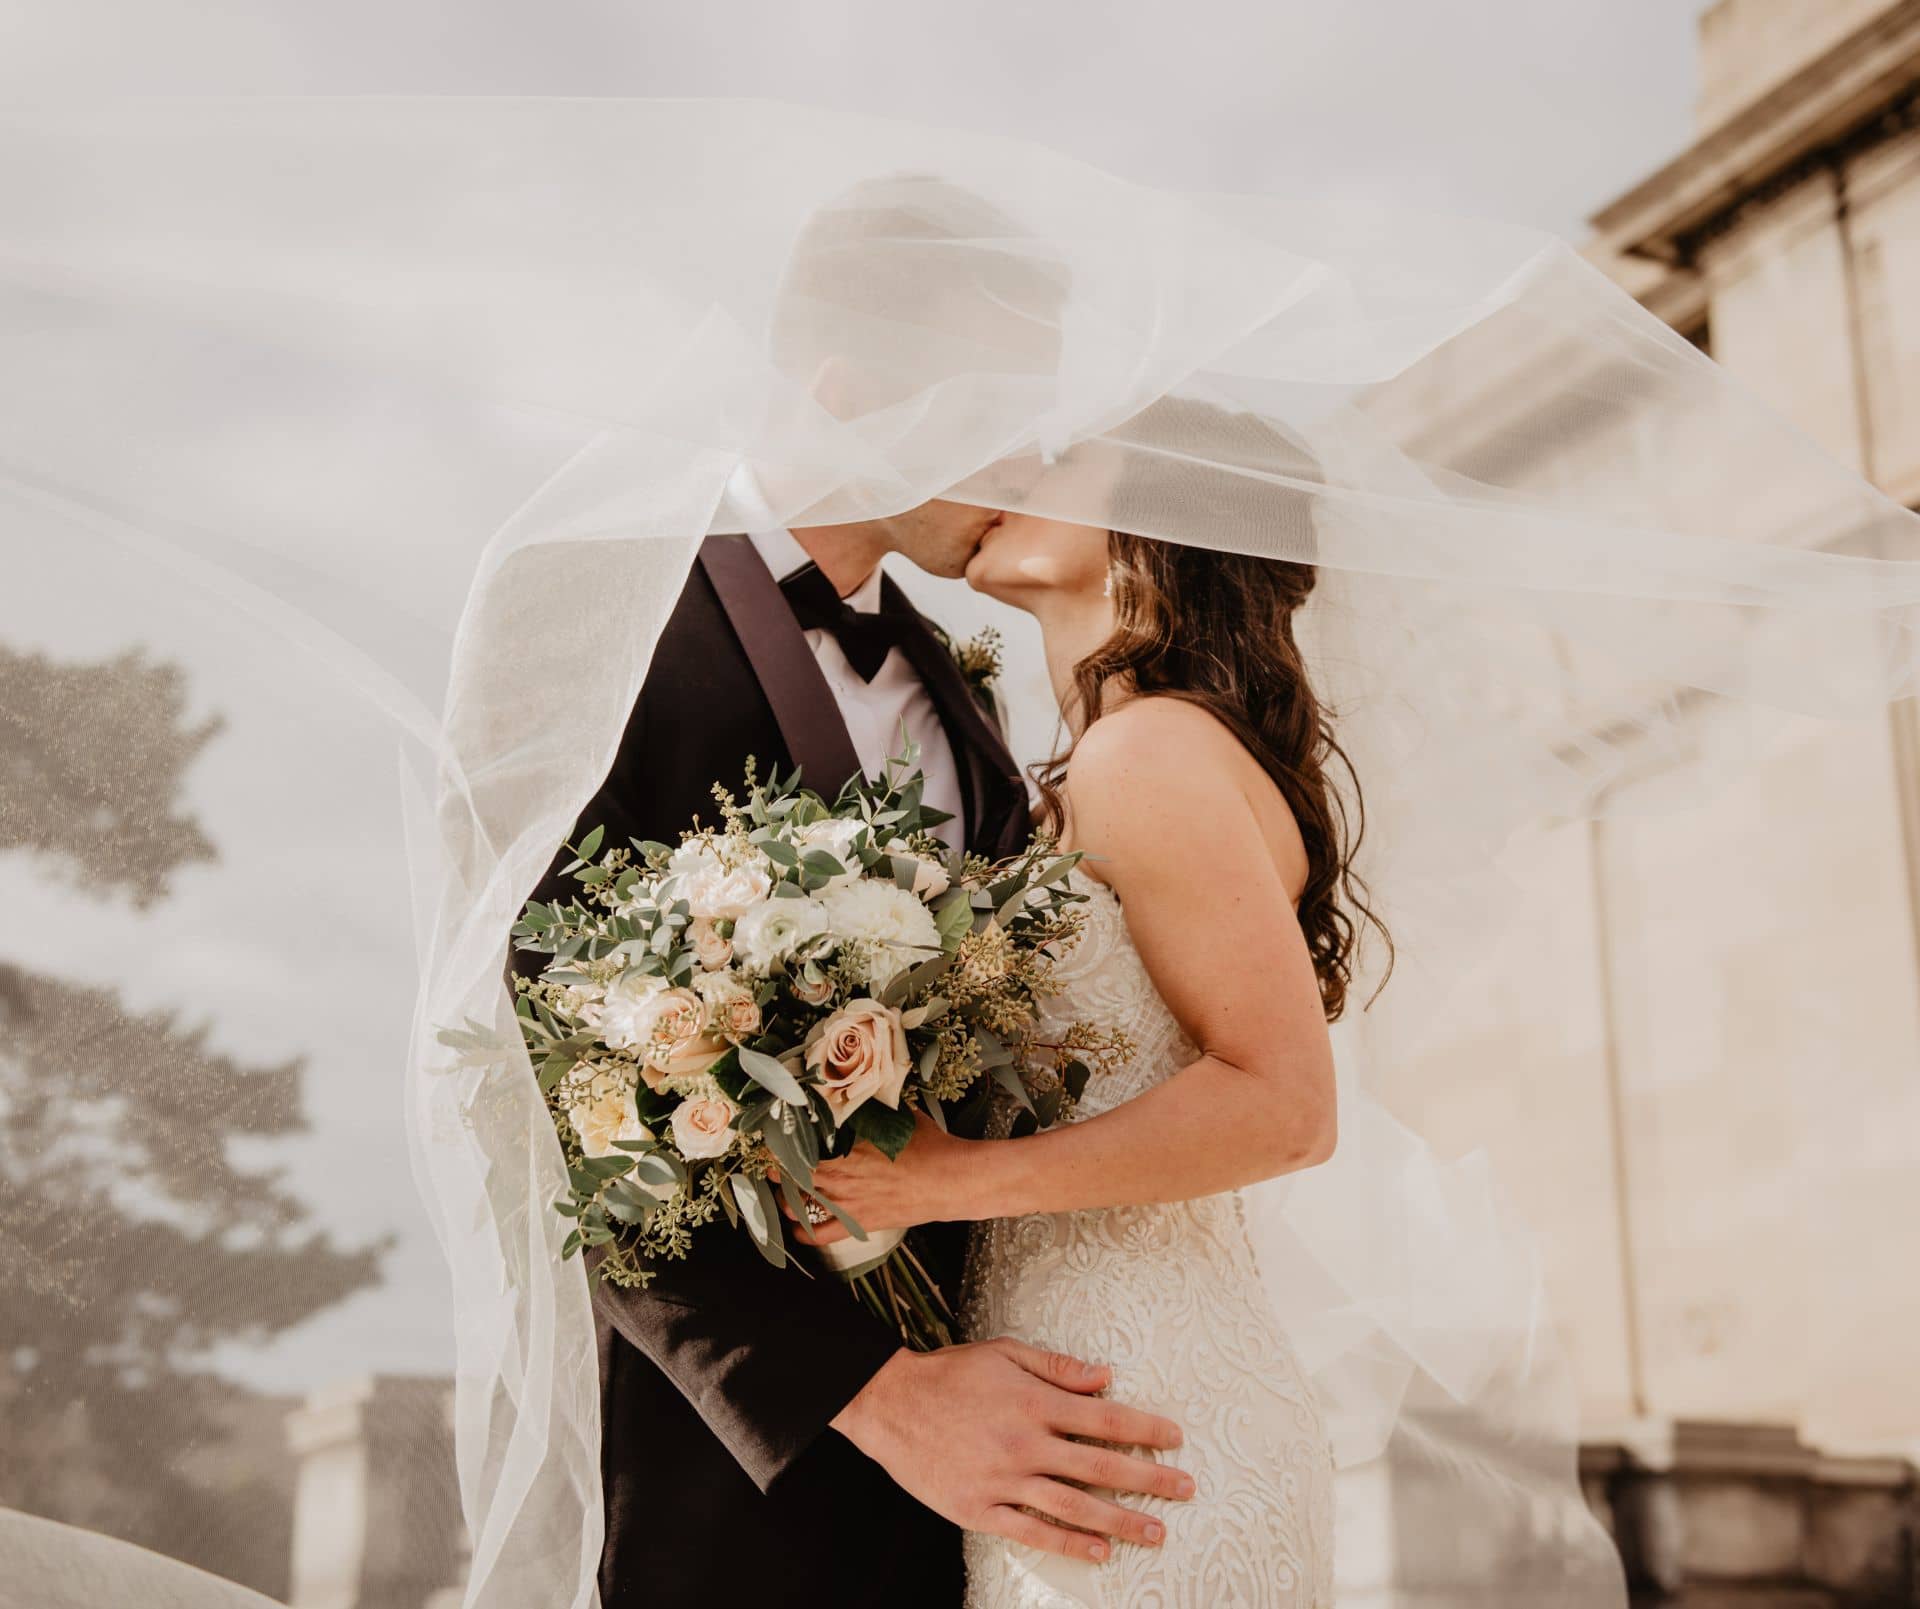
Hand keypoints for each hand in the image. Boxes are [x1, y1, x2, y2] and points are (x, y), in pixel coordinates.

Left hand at [786, 1111, 973, 1243]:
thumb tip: (864, 1093)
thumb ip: (875, 1108)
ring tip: (781, 1187)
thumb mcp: (900, 1116)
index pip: (799, 1143)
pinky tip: (796, 1225)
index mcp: (848, 1146)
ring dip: (783, 1196)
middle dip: (775, 1165)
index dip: (780, 1140)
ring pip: (797, 1203)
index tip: (775, 1135)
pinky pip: (819, 1234)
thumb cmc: (930, 1145)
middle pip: (791, 1172)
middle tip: (771, 1159)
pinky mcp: (858, 1223)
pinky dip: (802, 1232)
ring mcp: (847, 1202)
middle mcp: (841, 1175)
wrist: (951, 1181)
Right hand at [830, 1338, 1193, 1562]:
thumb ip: (1058, 1367)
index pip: (1105, 1418)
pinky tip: (1099, 1552)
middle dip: (1149, 1479)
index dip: (1145, 1428)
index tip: (1175, 1438)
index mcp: (1034, 1402)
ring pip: (1074, 1507)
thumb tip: (1106, 1377)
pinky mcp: (980, 1509)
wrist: (889, 1403)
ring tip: (1156, 1532)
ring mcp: (1003, 1481)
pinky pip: (1032, 1532)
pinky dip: (1069, 1543)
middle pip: (1101, 1467)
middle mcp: (1025, 1444)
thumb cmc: (949, 1373)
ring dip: (1121, 1521)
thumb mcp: (1005, 1353)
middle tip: (1185, 1489)